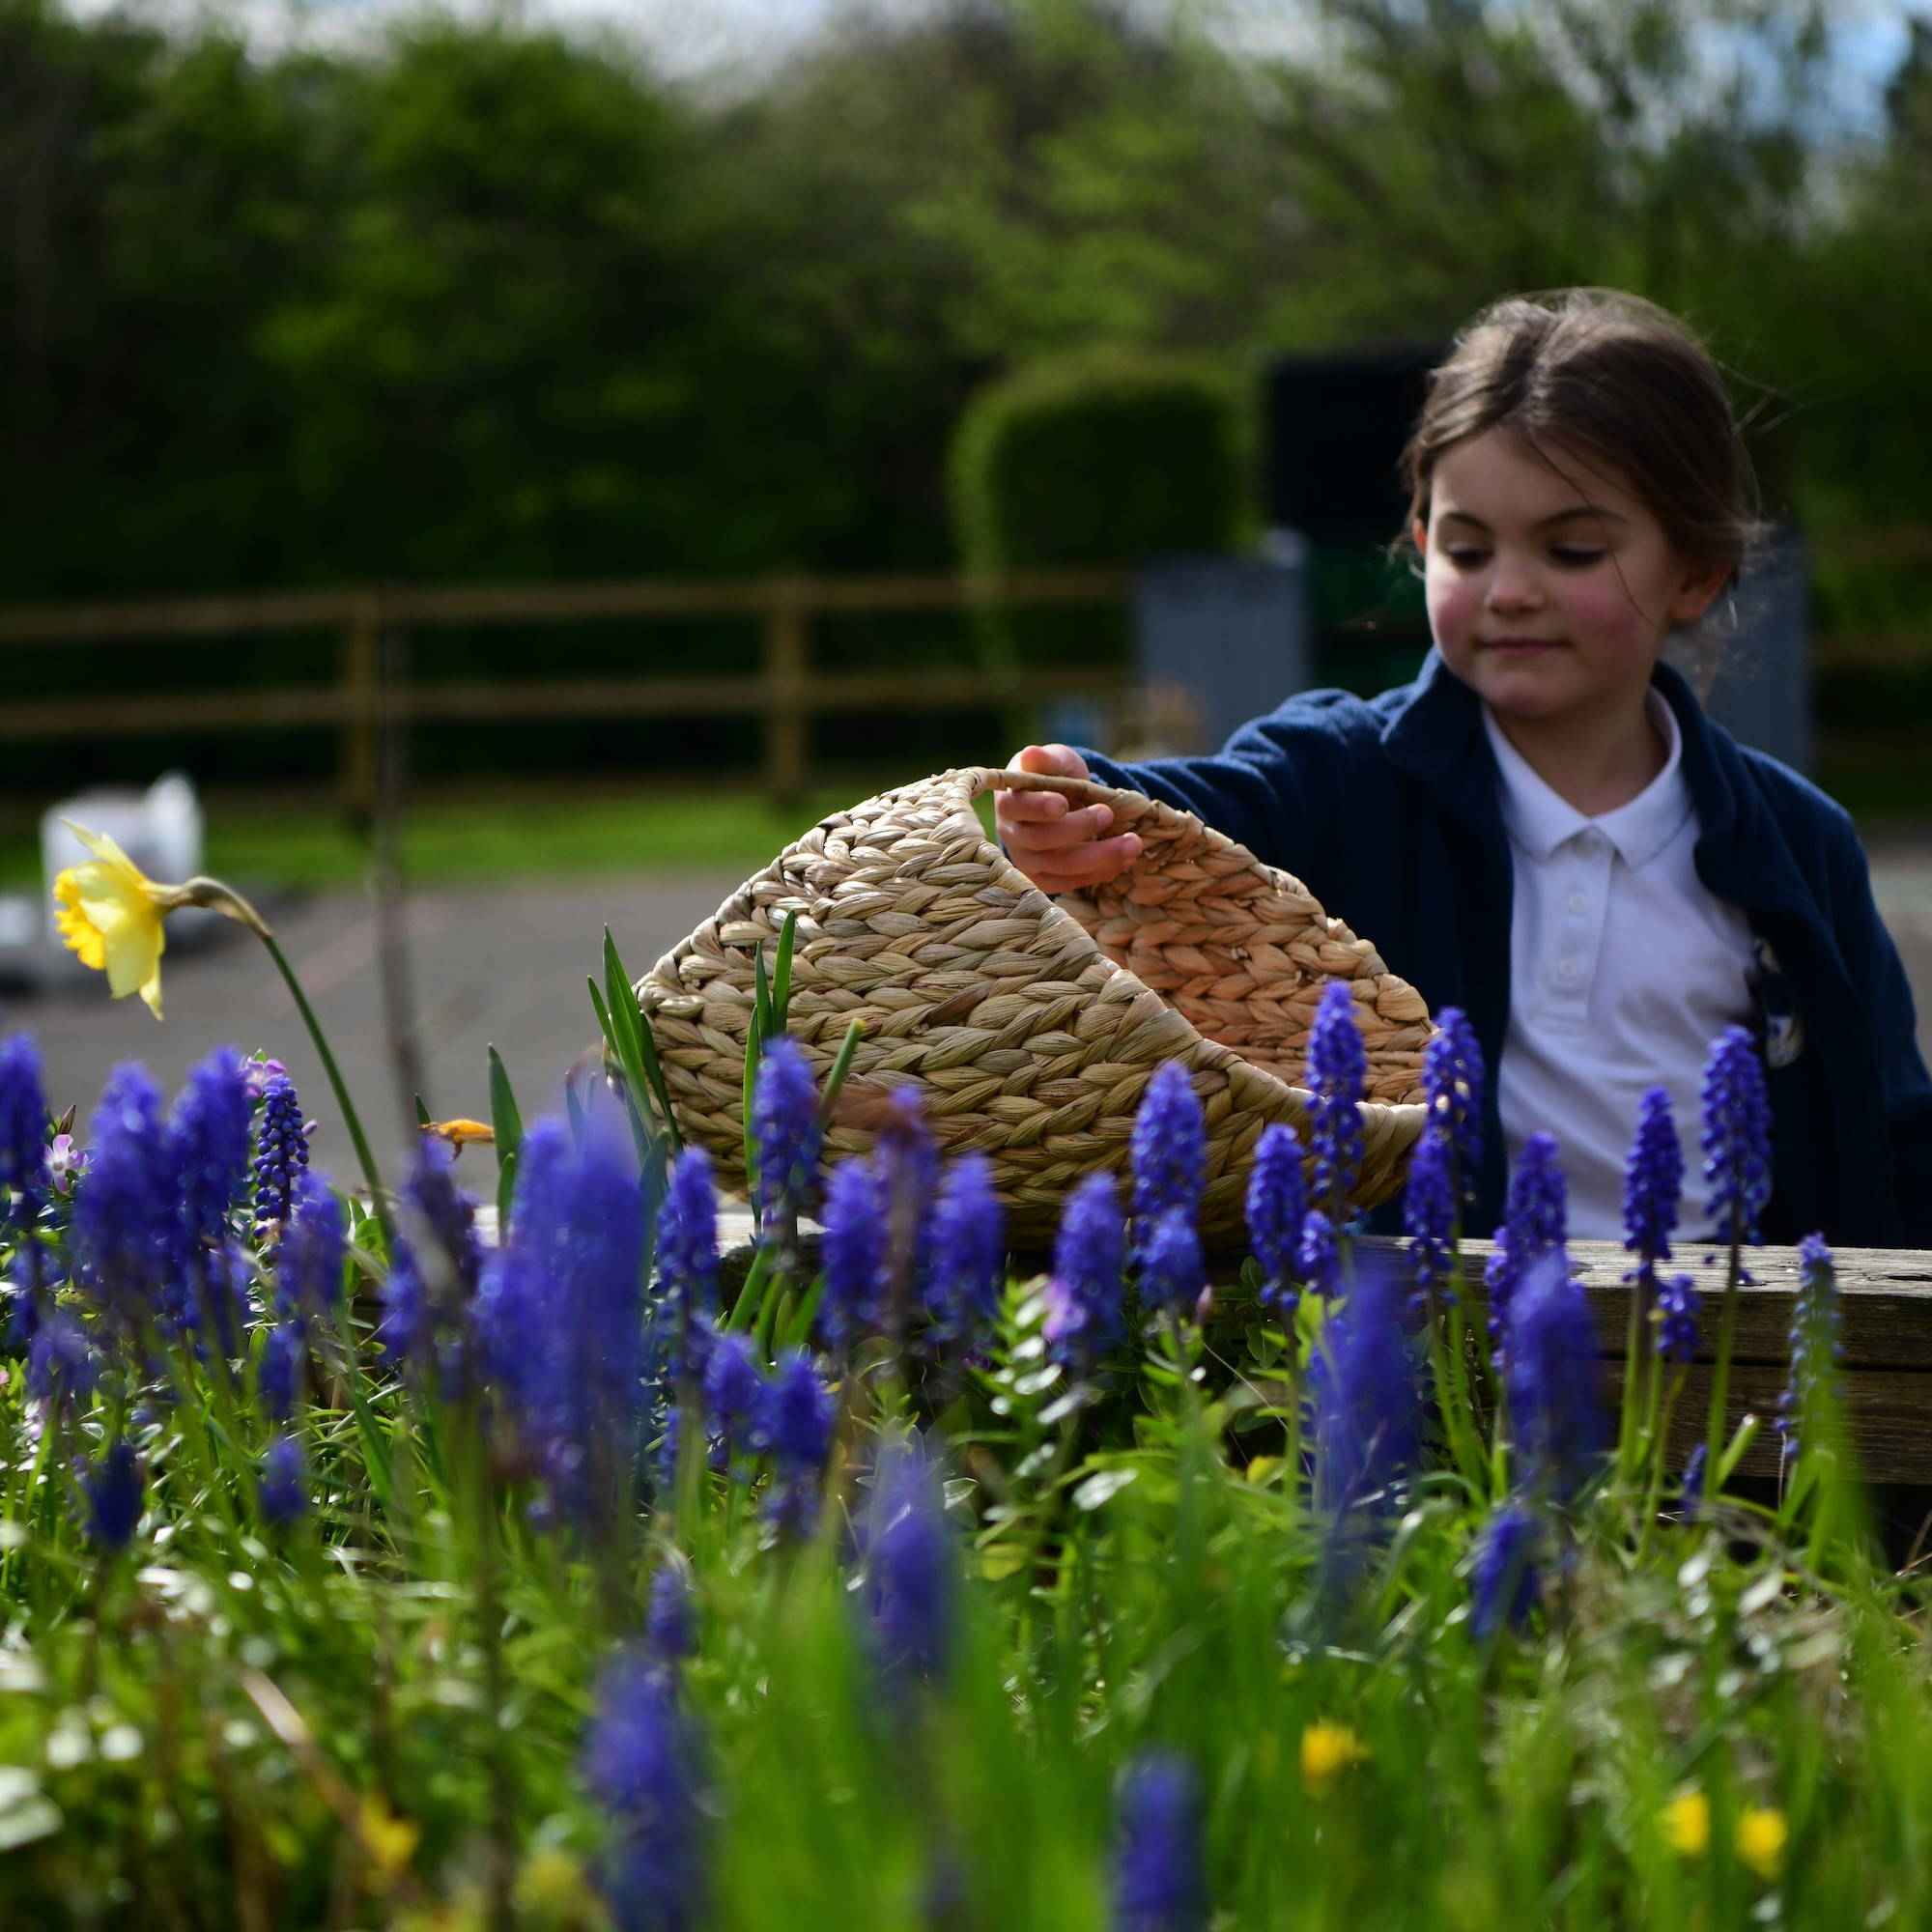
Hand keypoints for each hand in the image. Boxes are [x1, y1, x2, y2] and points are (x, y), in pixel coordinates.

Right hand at [994, 744, 1141, 895]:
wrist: (1061, 804)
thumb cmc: (1054, 778)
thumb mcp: (1054, 762)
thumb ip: (1046, 759)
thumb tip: (1031, 754)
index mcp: (1009, 802)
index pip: (1017, 808)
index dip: (1038, 807)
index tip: (1063, 803)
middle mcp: (1012, 836)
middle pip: (1041, 840)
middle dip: (1078, 828)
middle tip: (1108, 814)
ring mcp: (1028, 862)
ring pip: (1062, 866)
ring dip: (1100, 856)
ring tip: (1133, 843)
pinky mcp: (1046, 881)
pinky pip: (1073, 883)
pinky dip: (1102, 872)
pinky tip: (1126, 859)